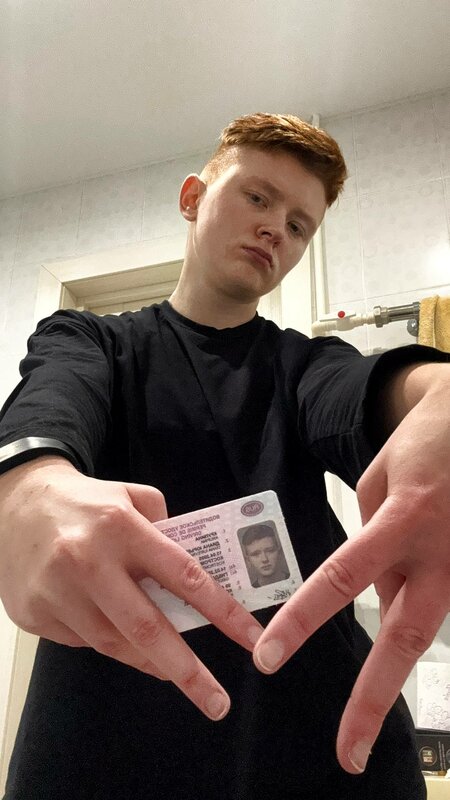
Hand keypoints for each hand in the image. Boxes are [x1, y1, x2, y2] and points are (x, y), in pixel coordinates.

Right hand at [0, 457, 262, 719]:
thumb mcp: (131, 496)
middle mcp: (88, 561)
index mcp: (120, 527)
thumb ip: (167, 528)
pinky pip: (83, 641)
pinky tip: (117, 632)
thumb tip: (194, 575)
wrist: (14, 505)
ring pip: (114, 643)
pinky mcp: (35, 614)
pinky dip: (108, 641)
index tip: (251, 638)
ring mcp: (57, 591)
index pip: (183, 575)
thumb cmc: (85, 502)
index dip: (222, 611)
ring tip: (174, 671)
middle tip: (218, 702)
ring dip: (150, 662)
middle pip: (147, 628)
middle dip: (187, 671)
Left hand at [253, 388, 449, 772]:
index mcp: (402, 521)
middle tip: (348, 753)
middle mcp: (438, 554)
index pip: (341, 580)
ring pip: (422, 622)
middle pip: (403, 637)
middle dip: (374, 701)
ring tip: (381, 648)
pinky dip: (417, 599)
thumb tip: (367, 581)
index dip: (303, 621)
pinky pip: (438, 599)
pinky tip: (416, 565)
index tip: (269, 660)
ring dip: (397, 643)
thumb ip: (369, 536)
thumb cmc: (423, 442)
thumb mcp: (379, 478)